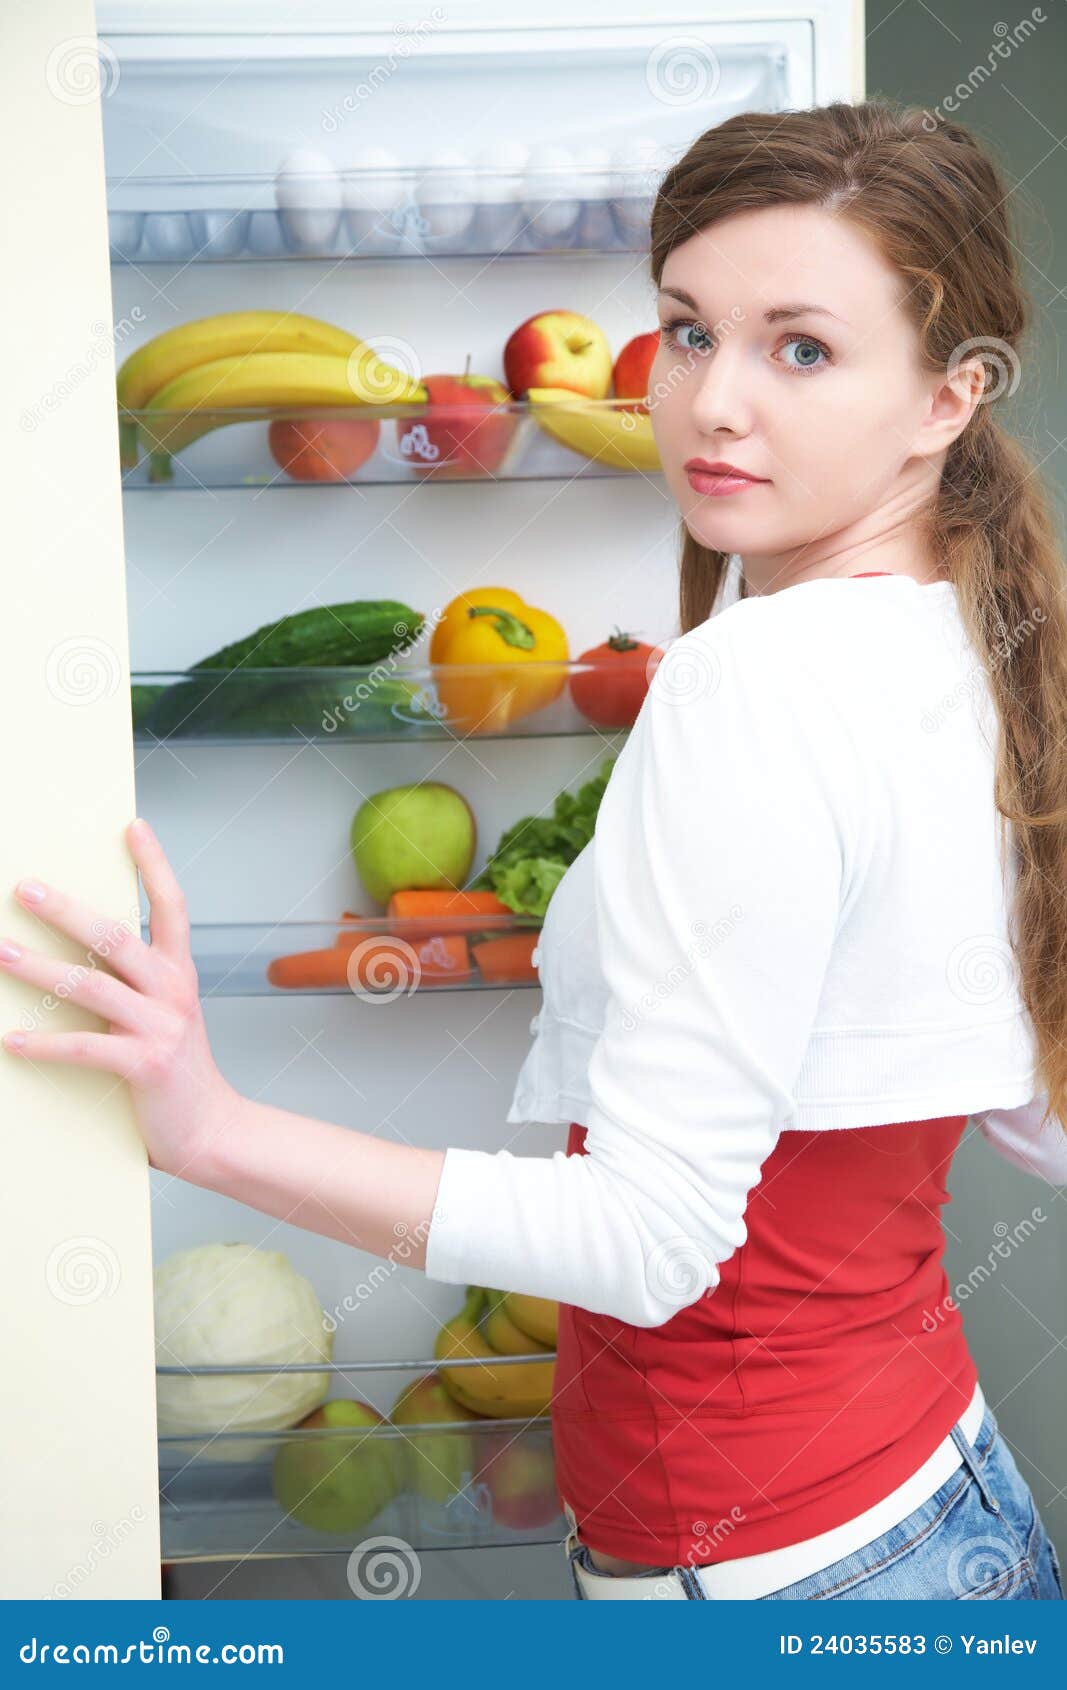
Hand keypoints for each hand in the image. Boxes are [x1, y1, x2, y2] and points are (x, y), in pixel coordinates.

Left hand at [0, 817, 242, 1181]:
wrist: (213, 1131)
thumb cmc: (177, 1075)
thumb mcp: (165, 1018)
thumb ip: (132, 989)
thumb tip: (75, 960)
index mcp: (180, 974)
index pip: (172, 906)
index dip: (154, 865)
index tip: (134, 826)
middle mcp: (173, 991)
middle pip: (115, 935)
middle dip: (64, 910)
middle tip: (23, 889)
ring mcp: (161, 1026)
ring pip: (90, 984)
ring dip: (38, 967)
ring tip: (1, 953)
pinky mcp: (145, 1063)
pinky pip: (85, 1046)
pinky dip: (45, 1042)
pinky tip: (12, 1038)